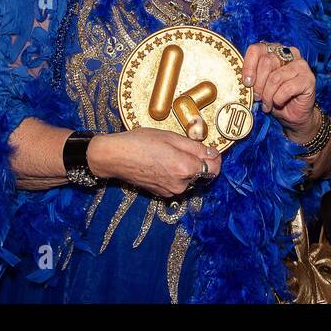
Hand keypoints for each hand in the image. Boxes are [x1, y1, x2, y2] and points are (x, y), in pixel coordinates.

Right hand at [87, 128, 220, 198]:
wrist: (115, 157)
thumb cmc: (141, 142)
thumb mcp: (170, 137)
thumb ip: (195, 147)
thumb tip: (213, 153)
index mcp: (186, 168)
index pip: (215, 168)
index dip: (215, 158)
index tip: (209, 149)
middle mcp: (181, 184)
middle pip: (202, 173)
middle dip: (198, 161)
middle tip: (184, 147)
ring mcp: (171, 191)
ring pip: (189, 179)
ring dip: (186, 168)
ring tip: (168, 153)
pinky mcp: (162, 193)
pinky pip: (177, 183)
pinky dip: (175, 174)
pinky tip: (162, 162)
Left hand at [241, 42, 317, 138]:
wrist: (294, 115)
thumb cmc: (275, 97)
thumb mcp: (260, 84)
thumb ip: (253, 75)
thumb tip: (242, 77)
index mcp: (275, 50)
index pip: (256, 49)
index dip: (249, 66)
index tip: (247, 83)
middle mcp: (289, 53)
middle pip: (266, 62)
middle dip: (259, 85)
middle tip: (258, 98)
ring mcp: (301, 65)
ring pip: (275, 77)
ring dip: (268, 95)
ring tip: (267, 104)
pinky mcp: (308, 78)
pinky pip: (287, 88)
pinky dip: (279, 99)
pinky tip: (279, 103)